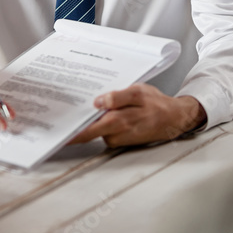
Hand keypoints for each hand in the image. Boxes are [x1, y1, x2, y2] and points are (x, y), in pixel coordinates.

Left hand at [69, 84, 205, 147]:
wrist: (174, 118)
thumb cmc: (155, 103)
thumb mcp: (138, 92)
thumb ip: (117, 97)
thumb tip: (98, 102)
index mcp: (119, 119)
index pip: (89, 130)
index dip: (73, 133)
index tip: (58, 133)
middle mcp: (117, 132)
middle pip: (88, 134)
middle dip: (73, 132)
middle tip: (57, 128)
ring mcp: (119, 138)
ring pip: (96, 133)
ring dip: (88, 125)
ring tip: (80, 112)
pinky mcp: (122, 141)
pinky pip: (104, 133)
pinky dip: (99, 126)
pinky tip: (99, 115)